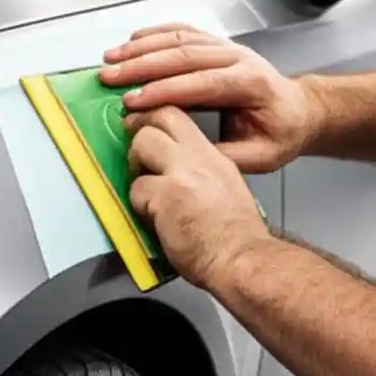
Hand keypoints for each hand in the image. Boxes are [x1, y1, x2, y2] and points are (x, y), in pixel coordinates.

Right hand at [101, 23, 320, 173]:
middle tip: (109, 77)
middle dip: (142, 66)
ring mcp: (227, 47)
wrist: (300, 110)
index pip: (201, 83)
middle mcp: (238, 58)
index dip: (164, 91)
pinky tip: (133, 40)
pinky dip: (156, 34)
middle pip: (185, 55)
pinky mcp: (217, 44)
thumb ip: (224, 156)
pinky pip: (184, 32)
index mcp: (250, 84)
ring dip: (142, 48)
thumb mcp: (262, 157)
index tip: (131, 102)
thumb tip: (182, 154)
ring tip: (111, 58)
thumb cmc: (281, 134)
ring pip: (180, 39)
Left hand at [126, 106, 272, 288]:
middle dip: (139, 133)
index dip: (154, 118)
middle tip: (135, 155)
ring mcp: (181, 175)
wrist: (239, 258)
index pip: (178, 117)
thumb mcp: (223, 187)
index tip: (142, 127)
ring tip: (148, 194)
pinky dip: (140, 204)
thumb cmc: (233, 234)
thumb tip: (168, 166)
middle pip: (158, 121)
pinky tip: (154, 219)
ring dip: (137, 171)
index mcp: (213, 156)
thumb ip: (198, 170)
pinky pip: (137, 190)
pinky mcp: (165, 197)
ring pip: (141, 148)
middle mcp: (198, 159)